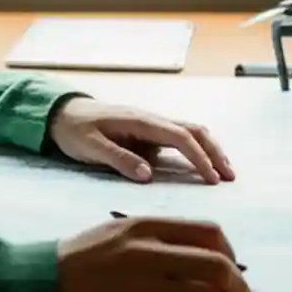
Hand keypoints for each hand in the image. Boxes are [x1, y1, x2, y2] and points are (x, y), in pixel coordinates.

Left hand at [47, 97, 234, 184]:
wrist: (61, 113)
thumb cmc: (75, 130)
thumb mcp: (90, 147)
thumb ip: (119, 159)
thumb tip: (148, 175)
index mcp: (140, 121)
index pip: (180, 138)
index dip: (199, 158)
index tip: (212, 178)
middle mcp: (151, 120)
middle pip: (194, 131)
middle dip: (215, 152)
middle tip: (230, 177)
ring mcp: (151, 126)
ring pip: (190, 133)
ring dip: (209, 150)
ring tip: (224, 173)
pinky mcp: (147, 133)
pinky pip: (178, 140)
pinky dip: (196, 151)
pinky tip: (202, 167)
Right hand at [56, 216, 251, 291]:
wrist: (35, 288)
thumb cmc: (78, 262)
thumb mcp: (117, 233)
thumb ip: (160, 239)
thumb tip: (207, 259)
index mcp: (145, 227)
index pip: (211, 233)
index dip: (232, 256)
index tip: (231, 273)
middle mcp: (147, 255)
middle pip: (218, 268)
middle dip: (239, 291)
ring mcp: (140, 290)